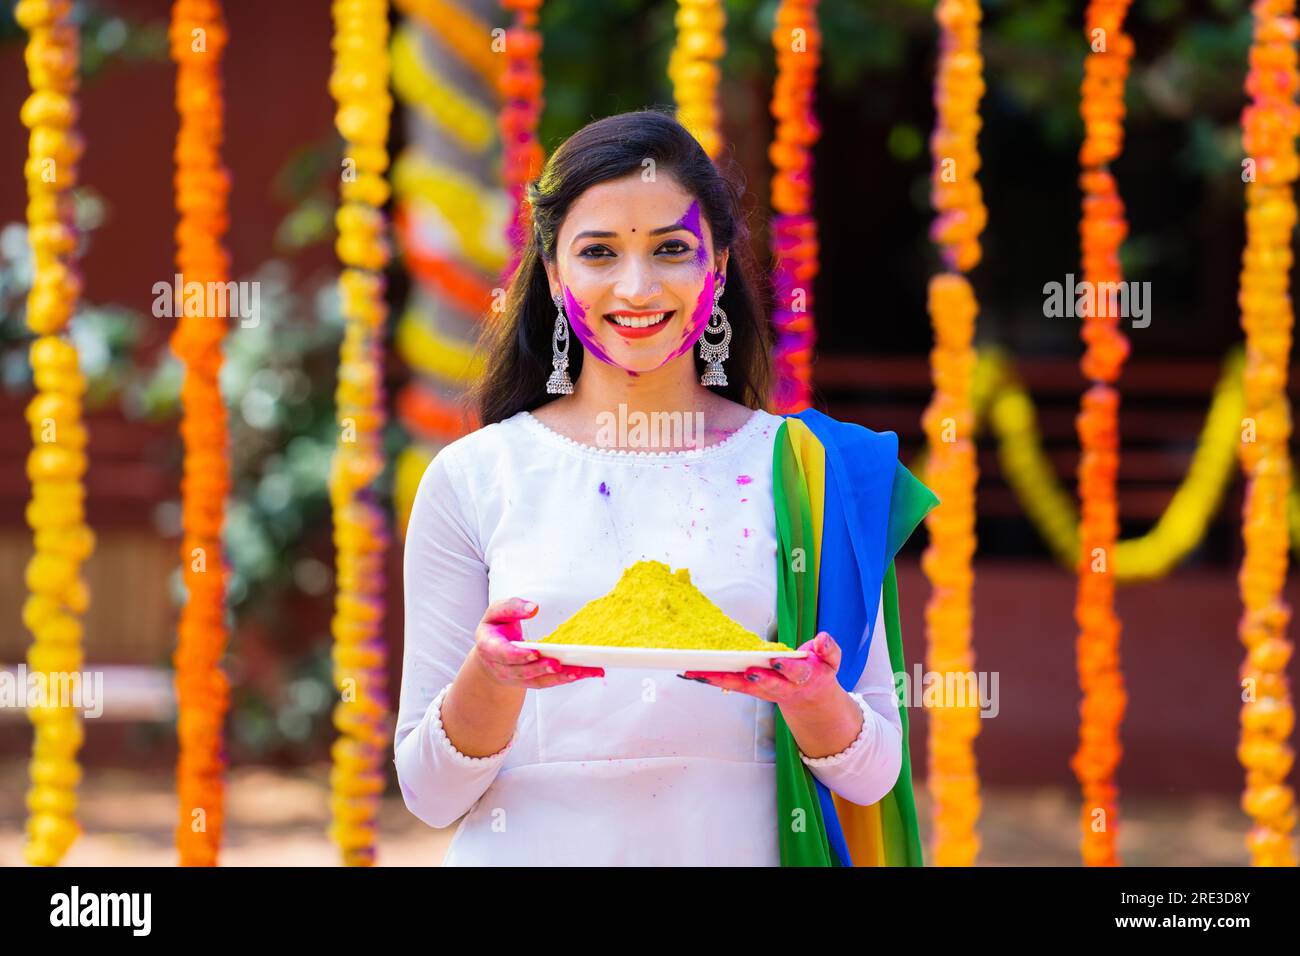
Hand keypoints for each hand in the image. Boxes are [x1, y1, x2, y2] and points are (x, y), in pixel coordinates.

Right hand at [471, 597, 603, 688]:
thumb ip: (512, 607)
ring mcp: (516, 678)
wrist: (490, 654)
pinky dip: (566, 679)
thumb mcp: (497, 612)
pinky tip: (583, 673)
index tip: (534, 652)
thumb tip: (532, 608)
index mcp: (490, 647)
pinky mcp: (531, 682)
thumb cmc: (496, 628)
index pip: (502, 653)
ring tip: (579, 671)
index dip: (517, 655)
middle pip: (522, 671)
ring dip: (559, 677)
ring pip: (538, 681)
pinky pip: (548, 682)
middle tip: (558, 664)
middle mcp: (502, 667)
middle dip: (541, 668)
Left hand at [681, 631, 842, 709]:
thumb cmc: (818, 671)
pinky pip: (729, 684)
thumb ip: (829, 650)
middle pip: (766, 684)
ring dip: (719, 680)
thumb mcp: (832, 661)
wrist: (809, 698)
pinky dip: (710, 678)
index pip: (795, 672)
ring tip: (698, 672)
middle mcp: (781, 687)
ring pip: (740, 686)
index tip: (777, 660)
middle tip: (745, 672)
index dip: (786, 667)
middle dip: (756, 679)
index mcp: (803, 677)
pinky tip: (692, 673)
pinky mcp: (748, 688)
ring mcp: (762, 690)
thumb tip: (822, 639)